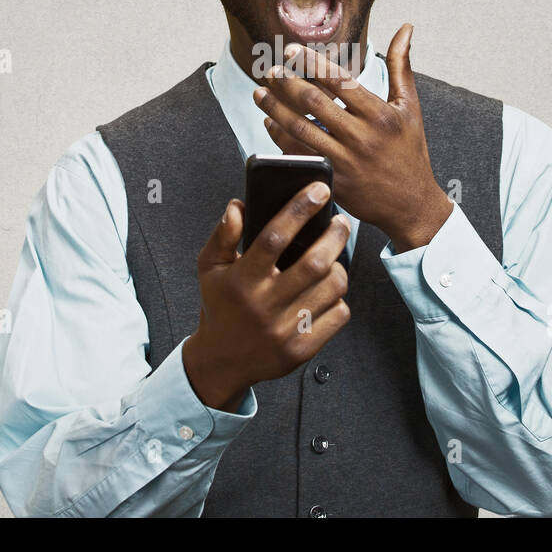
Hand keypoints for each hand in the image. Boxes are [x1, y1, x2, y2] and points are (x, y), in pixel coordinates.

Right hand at [183, 183, 351, 411]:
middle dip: (335, 236)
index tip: (318, 190)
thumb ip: (223, 235)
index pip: (274, 237)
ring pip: (331, 288)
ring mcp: (285, 330)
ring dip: (339, 267)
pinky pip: (338, 315)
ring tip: (333, 258)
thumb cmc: (220, 307)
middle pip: (313, 263)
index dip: (299, 209)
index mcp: (242, 281)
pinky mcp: (302, 349)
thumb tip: (238, 205)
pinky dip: (339, 298)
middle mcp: (264, 305)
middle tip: (341, 222)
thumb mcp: (210, 268)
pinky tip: (327, 291)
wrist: (222, 361)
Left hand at [253, 23, 453, 253]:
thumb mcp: (409, 107)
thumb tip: (405, 28)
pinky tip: (269, 123)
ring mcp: (344, 160)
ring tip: (260, 93)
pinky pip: (297, 154)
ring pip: (299, 128)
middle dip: (286, 82)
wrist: (411, 204)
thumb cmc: (410, 151)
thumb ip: (401, 66)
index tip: (292, 51)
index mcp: (379, 114)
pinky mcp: (332, 180)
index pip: (339, 81)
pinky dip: (279, 138)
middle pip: (313, 102)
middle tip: (270, 71)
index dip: (312, 63)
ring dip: (274, 108)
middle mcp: (361, 136)